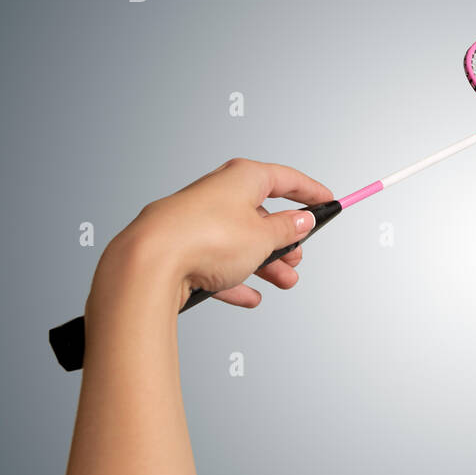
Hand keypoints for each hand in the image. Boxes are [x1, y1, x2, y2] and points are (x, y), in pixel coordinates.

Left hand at [102, 157, 332, 312]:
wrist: (149, 264)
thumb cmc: (205, 238)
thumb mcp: (263, 236)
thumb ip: (286, 229)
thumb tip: (300, 221)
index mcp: (242, 178)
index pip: (285, 179)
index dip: (310, 191)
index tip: (327, 201)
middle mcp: (218, 194)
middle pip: (261, 214)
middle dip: (284, 240)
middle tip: (298, 258)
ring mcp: (196, 221)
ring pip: (240, 242)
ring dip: (265, 264)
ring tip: (283, 282)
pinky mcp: (181, 248)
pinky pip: (216, 263)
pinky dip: (234, 279)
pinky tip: (248, 296)